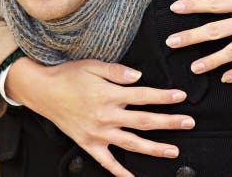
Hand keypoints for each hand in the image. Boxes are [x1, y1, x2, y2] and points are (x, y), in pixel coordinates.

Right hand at [6, 57, 194, 176]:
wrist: (42, 91)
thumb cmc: (68, 75)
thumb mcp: (92, 65)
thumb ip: (117, 72)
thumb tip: (139, 77)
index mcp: (109, 95)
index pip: (144, 96)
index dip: (164, 97)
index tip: (181, 97)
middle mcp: (106, 116)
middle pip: (145, 121)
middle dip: (169, 122)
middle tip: (189, 123)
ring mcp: (98, 133)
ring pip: (132, 143)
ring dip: (155, 148)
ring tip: (174, 151)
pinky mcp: (88, 144)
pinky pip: (107, 162)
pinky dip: (121, 173)